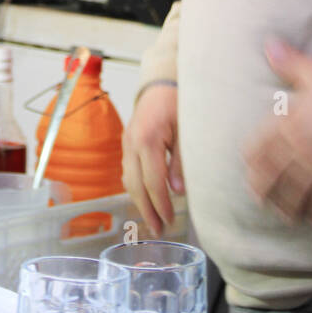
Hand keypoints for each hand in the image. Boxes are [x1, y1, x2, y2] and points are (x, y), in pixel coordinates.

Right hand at [122, 84, 183, 236]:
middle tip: (158, 230)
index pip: (152, 181)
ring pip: (128, 180)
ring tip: (152, 220)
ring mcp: (126, 142)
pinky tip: (145, 198)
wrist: (160, 82)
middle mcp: (132, 142)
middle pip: (135, 185)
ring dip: (139, 202)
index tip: (169, 220)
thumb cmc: (176, 102)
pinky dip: (135, 187)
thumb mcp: (185, 130)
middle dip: (146, 210)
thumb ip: (180, 161)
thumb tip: (177, 191)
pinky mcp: (127, 142)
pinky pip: (127, 171)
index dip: (161, 204)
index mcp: (147, 139)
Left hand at [243, 39, 311, 234]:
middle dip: (263, 188)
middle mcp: (299, 152)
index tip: (246, 166)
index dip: (251, 158)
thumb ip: (289, 62)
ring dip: (288, 207)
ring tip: (284, 216)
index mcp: (288, 125)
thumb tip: (269, 44)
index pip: (260, 146)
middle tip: (257, 198)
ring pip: (297, 195)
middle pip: (273, 175)